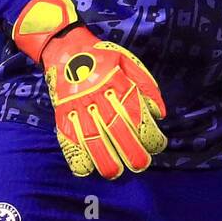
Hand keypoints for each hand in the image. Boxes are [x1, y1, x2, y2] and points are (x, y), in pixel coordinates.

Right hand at [13, 0, 167, 178]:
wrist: (67, 48)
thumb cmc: (102, 58)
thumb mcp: (128, 62)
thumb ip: (146, 86)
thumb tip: (160, 114)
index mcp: (117, 84)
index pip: (136, 115)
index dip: (149, 135)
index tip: (157, 146)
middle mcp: (98, 97)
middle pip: (116, 130)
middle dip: (131, 152)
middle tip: (141, 165)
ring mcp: (77, 107)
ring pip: (92, 139)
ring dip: (105, 160)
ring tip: (115, 172)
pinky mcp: (61, 114)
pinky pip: (67, 139)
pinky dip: (75, 157)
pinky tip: (87, 169)